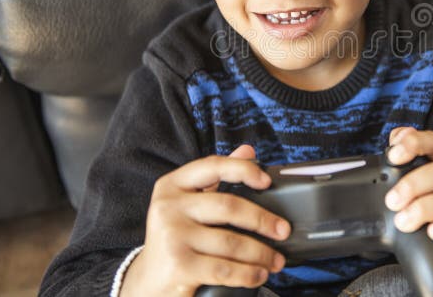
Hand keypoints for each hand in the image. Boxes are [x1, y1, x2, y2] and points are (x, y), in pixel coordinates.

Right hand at [120, 145, 290, 295]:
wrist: (148, 282)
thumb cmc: (176, 237)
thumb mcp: (190, 202)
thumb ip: (216, 175)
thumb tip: (248, 150)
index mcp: (172, 185)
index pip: (213, 166)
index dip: (244, 169)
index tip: (267, 181)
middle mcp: (168, 207)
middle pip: (228, 206)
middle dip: (263, 220)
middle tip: (283, 231)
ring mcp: (172, 236)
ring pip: (231, 242)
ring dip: (261, 253)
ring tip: (275, 260)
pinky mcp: (179, 265)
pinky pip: (224, 268)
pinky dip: (248, 273)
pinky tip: (258, 275)